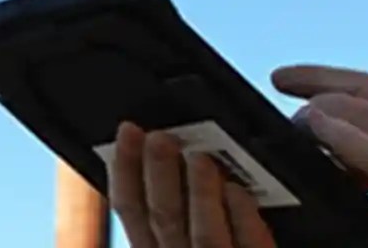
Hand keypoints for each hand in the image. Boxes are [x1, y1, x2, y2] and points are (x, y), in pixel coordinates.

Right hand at [107, 122, 275, 247]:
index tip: (128, 130)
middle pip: (163, 222)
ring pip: (203, 238)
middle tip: (160, 135)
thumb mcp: (189, 242)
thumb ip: (178, 216)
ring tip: (200, 157)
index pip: (134, 215)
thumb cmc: (226, 245)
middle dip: (157, 176)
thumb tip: (171, 154)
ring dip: (200, 194)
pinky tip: (239, 190)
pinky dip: (242, 217)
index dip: (125, 172)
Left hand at [272, 65, 367, 247]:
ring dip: (316, 119)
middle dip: (308, 91)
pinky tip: (318, 131)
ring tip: (285, 131)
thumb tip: (362, 162)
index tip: (284, 78)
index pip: (364, 83)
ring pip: (357, 116)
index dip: (321, 77)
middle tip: (273, 101)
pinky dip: (345, 140)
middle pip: (351, 92)